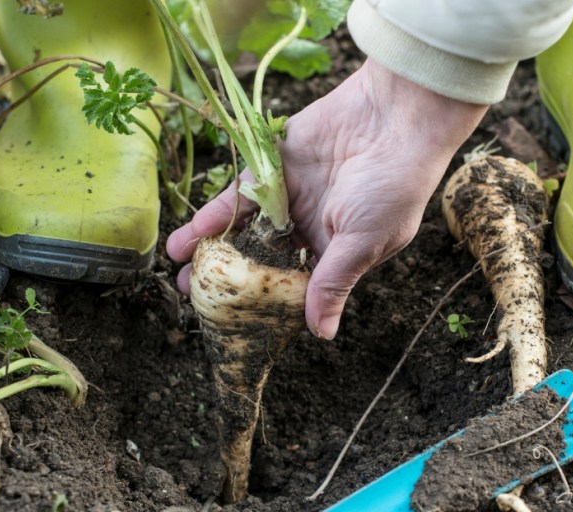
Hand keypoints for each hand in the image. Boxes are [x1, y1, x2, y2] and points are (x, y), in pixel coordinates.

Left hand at [166, 59, 486, 338]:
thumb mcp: (362, 243)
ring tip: (178, 273)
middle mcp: (309, 228)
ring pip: (243, 231)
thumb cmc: (392, 188)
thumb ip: (332, 284)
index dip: (264, 304)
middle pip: (260, 261)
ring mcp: (288, 198)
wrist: (394, 117)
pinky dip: (212, 217)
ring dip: (210, 251)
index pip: (293, 287)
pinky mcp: (271, 167)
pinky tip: (186, 238)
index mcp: (336, 254)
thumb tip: (322, 334)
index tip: (234, 323)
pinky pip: (237, 197)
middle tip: (196, 301)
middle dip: (229, 281)